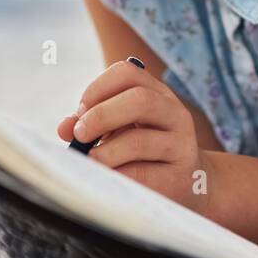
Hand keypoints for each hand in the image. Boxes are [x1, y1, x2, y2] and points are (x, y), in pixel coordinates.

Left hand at [56, 61, 211, 211]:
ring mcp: (181, 145)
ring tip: (91, 161)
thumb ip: (93, 124)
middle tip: (80, 134)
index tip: (81, 110)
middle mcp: (175, 113)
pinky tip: (108, 178)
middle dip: (102, 115)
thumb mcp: (122, 130)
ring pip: (139, 140)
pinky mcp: (179, 177)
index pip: (128, 73)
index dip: (98, 88)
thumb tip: (65, 128)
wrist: (193, 184)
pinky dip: (117, 175)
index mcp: (158, 94)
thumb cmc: (146, 153)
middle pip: (139, 100)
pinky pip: (142, 174)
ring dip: (105, 152)